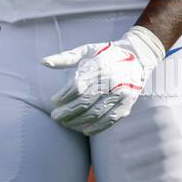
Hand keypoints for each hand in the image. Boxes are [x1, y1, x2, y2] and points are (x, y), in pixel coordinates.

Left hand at [42, 26, 164, 135]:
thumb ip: (65, 57)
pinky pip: (111, 119)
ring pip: (96, 112)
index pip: (78, 85)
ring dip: (79, 121)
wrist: (137, 57)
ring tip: (66, 124)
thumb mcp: (86, 50)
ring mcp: (120, 93)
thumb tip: (43, 62)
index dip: (64, 95)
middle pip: (85, 101)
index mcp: (99, 65)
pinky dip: (97, 127)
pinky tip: (85, 130)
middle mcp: (111, 80)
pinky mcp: (127, 103)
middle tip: (55, 117)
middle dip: (67, 111)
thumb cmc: (106, 54)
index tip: (54, 101)